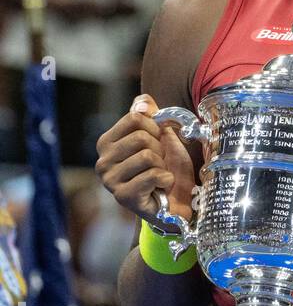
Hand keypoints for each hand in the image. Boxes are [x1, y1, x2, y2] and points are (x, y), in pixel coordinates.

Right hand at [94, 93, 196, 226]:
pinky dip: (166, 180)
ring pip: (148, 156)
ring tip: (159, 175)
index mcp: (107, 142)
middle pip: (142, 137)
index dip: (156, 128)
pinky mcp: (123, 196)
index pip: (134, 118)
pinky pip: (153, 175)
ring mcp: (110, 180)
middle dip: (161, 149)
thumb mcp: (162, 137)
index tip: (159, 142)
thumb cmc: (167, 168)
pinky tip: (161, 188)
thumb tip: (143, 102)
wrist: (177, 203)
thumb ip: (151, 116)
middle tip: (160, 163)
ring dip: (163, 165)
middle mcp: (102, 161)